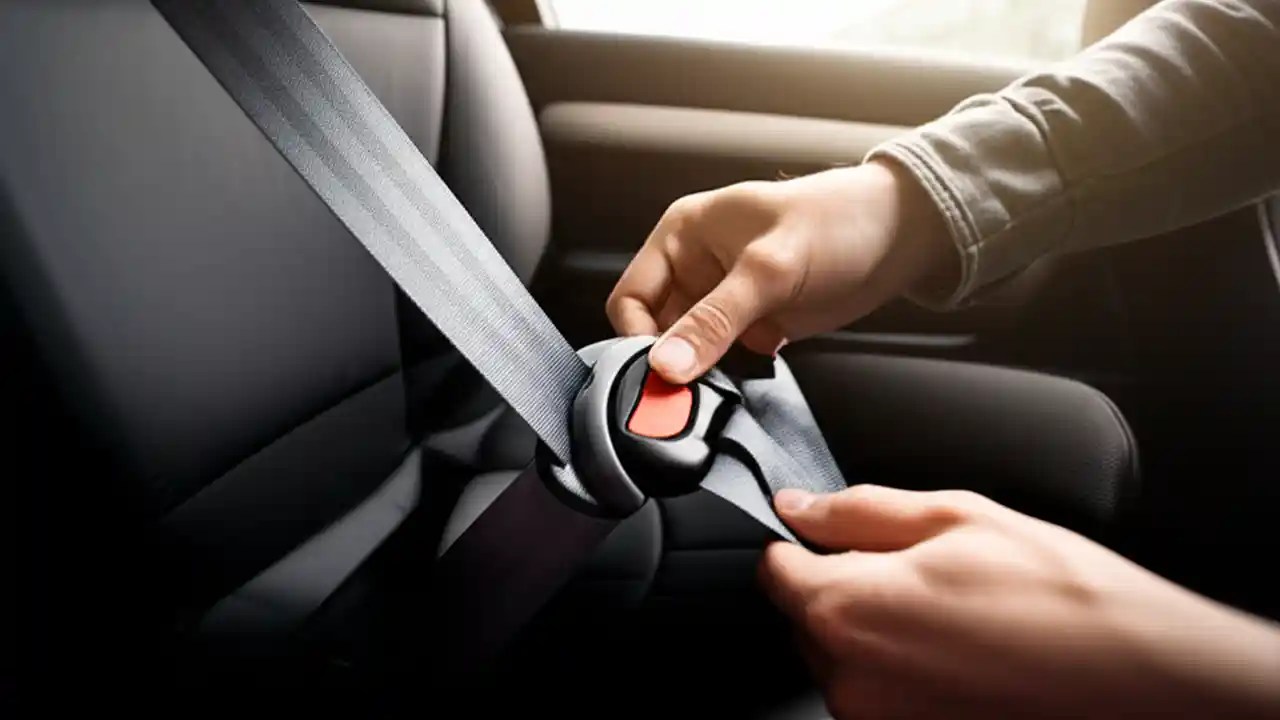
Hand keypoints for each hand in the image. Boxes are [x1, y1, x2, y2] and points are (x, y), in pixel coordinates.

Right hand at [606, 159, 955, 383]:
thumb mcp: (768, 270)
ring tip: (717, 392)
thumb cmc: (837, 222)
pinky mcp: (754, 325)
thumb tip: (666, 365)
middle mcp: (696, 267)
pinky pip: (723, 362)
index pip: (631, 298)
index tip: (660, 376)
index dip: (638, 339)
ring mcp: (725, 300)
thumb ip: (714, 320)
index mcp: (682, 235)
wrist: (902, 234)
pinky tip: (744, 384)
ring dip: (699, 376)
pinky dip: (728, 379)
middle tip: (687, 396)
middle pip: (655, 330)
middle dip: (669, 364)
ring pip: (688, 351)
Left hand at [759, 485, 1279, 718]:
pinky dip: (907, 672)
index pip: (773, 570)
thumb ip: (858, 511)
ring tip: (958, 616)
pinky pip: (882, 696)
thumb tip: (798, 506)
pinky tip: (964, 654)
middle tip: (923, 572)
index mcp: (846, 609)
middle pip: (808, 618)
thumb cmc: (1062, 599)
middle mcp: (849, 679)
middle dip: (847, 587)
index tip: (833, 536)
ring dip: (879, 631)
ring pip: (846, 659)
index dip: (802, 544)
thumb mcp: (956, 517)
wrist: (1143, 681)